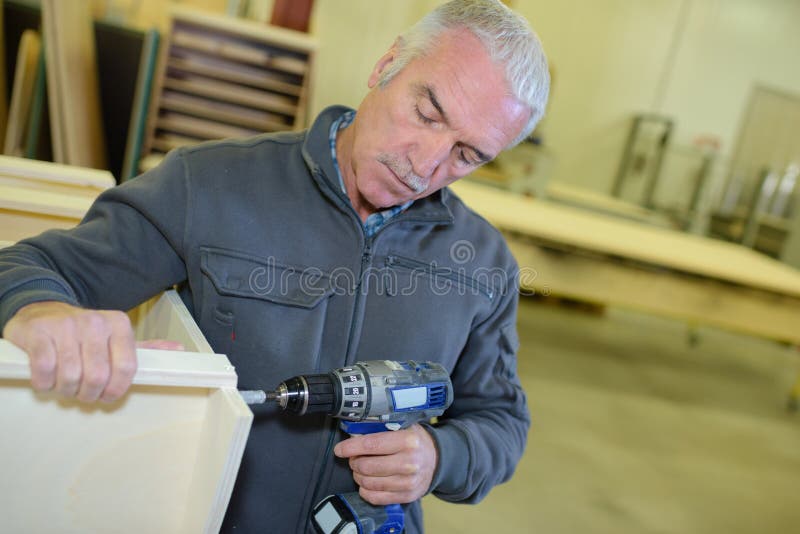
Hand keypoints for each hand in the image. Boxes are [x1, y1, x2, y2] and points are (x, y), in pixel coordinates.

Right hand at [2, 301, 164, 402]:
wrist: (41, 311)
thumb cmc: (82, 333)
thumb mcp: (115, 337)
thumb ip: (144, 347)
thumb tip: (177, 349)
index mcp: (118, 324)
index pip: (126, 368)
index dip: (116, 390)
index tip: (106, 395)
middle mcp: (95, 322)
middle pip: (98, 377)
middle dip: (88, 394)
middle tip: (81, 392)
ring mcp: (66, 326)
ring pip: (71, 377)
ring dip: (65, 390)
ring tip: (63, 384)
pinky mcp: (39, 333)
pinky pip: (45, 370)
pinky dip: (44, 383)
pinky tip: (46, 379)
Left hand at [333, 424, 437, 504]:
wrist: (436, 459)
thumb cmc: (414, 440)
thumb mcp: (402, 426)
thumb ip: (379, 428)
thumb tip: (353, 435)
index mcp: (408, 441)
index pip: (371, 445)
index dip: (351, 448)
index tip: (340, 449)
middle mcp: (409, 463)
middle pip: (367, 466)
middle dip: (354, 462)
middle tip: (354, 458)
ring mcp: (408, 482)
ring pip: (368, 483)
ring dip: (358, 476)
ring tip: (360, 469)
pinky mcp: (406, 496)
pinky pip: (375, 497)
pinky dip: (365, 490)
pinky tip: (367, 482)